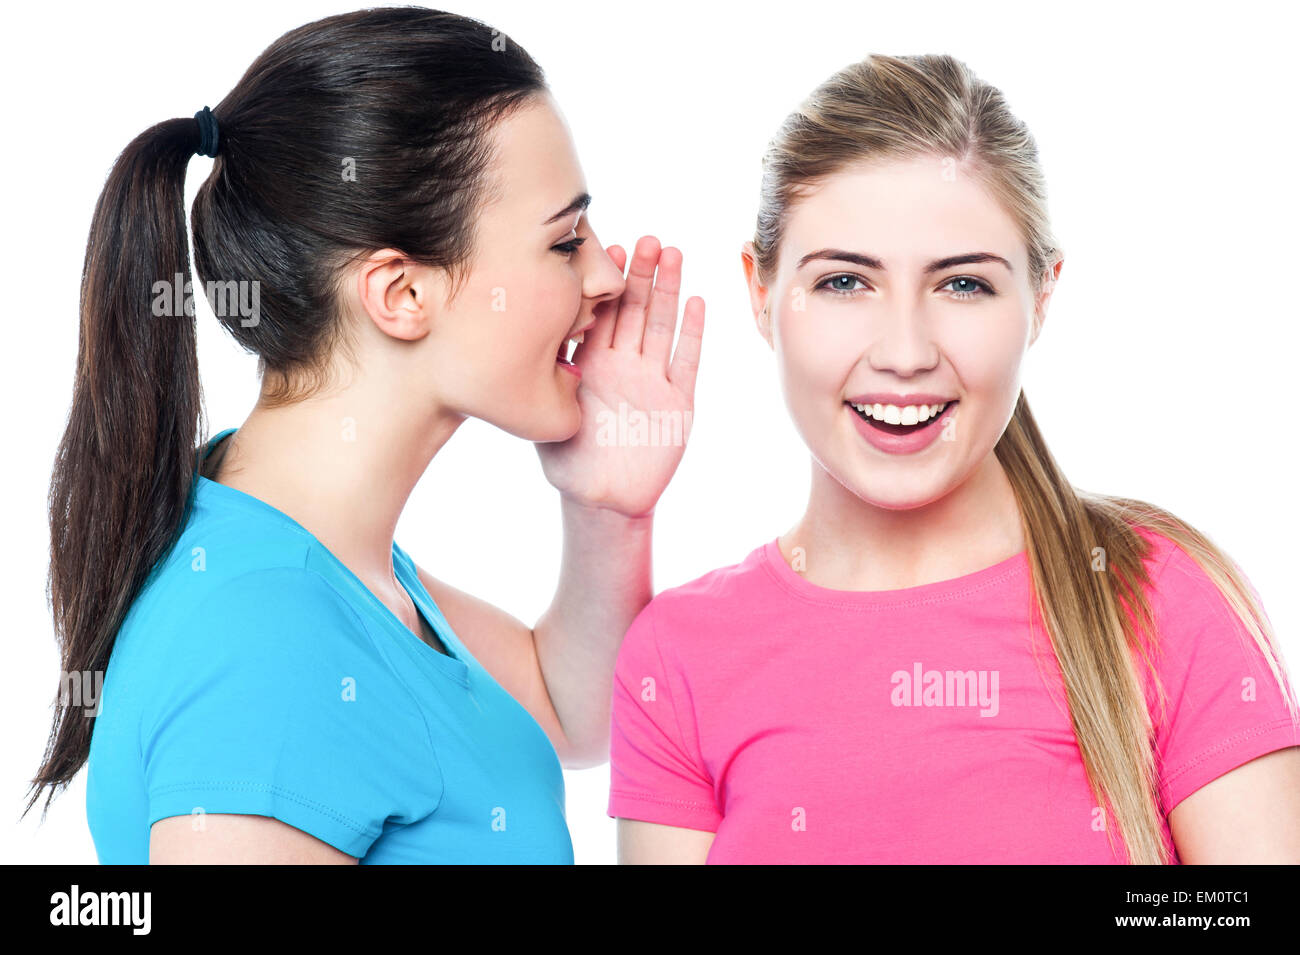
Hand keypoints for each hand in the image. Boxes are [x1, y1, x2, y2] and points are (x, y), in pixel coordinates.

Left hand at [535, 236, 704, 517]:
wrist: (603, 501)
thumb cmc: (570, 464)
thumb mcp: (549, 419)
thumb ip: (549, 383)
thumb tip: (539, 341)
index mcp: (591, 366)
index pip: (600, 315)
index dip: (606, 284)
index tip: (609, 250)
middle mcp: (623, 366)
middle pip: (633, 311)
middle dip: (640, 275)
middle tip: (647, 239)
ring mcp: (652, 381)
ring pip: (661, 326)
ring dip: (667, 291)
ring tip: (673, 254)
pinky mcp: (678, 402)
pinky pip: (686, 361)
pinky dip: (691, 333)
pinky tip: (696, 302)